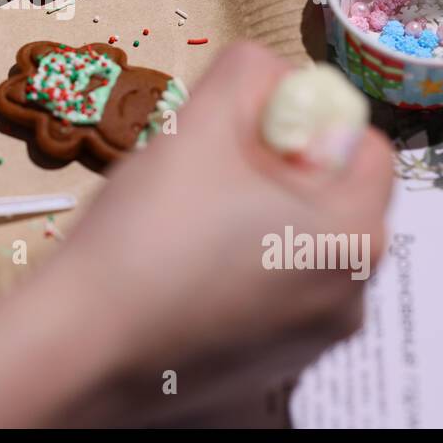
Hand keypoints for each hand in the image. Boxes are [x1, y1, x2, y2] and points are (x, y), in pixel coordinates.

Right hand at [39, 41, 393, 424]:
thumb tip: (275, 79)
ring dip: (254, 222)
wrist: (80, 348)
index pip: (362, 144)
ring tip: (183, 227)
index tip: (238, 135)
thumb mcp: (197, 124)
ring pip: (296, 246)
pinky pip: (269, 295)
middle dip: (275, 173)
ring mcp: (311, 341)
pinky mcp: (270, 367)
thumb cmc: (144, 237)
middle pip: (329, 197)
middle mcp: (351, 295)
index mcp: (355, 234)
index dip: (302, 122)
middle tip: (203, 176)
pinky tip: (178, 274)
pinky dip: (235, 274)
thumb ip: (249, 75)